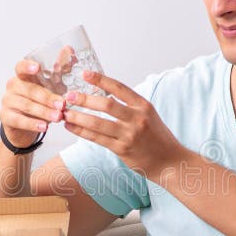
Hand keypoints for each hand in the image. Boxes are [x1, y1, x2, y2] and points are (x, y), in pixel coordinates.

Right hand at [0, 60, 66, 148]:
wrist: (25, 126)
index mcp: (23, 76)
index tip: (37, 68)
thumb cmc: (39, 102)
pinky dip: (33, 124)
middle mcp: (13, 86)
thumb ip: (59, 69)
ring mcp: (7, 101)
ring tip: (58, 117)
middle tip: (62, 104)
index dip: (28, 66)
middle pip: (29, 89)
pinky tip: (44, 127)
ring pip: (26, 105)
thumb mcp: (50, 86)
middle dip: (47, 98)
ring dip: (43, 112)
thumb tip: (69, 49)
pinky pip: (19, 120)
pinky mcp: (5, 117)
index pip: (21, 67)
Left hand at [61, 70, 186, 180]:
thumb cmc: (157, 137)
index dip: (100, 80)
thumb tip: (106, 94)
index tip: (85, 74)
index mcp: (143, 106)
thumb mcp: (149, 116)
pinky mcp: (122, 150)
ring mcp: (129, 135)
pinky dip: (81, 132)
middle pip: (106, 104)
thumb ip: (130, 106)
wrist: (170, 161)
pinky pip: (97, 139)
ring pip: (98, 123)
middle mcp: (137, 118)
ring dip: (78, 117)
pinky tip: (71, 127)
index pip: (119, 88)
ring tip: (65, 113)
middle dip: (84, 99)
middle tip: (68, 96)